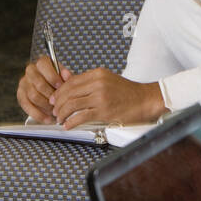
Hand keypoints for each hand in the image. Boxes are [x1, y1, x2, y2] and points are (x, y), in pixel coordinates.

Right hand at [17, 56, 70, 123]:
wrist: (52, 90)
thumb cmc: (60, 82)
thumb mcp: (66, 77)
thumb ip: (67, 76)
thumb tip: (67, 76)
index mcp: (42, 63)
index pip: (43, 65)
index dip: (53, 77)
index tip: (61, 86)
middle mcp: (31, 71)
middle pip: (39, 83)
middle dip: (51, 95)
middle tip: (60, 102)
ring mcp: (24, 83)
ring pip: (33, 96)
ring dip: (46, 106)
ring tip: (56, 111)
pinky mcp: (20, 95)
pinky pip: (27, 106)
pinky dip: (38, 114)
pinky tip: (48, 119)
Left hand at [49, 68, 164, 128]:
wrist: (145, 100)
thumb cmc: (128, 92)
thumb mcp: (108, 80)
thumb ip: (90, 82)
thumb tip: (71, 87)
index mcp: (97, 74)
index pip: (70, 82)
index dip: (59, 92)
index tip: (55, 99)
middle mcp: (98, 84)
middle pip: (68, 93)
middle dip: (57, 104)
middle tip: (54, 110)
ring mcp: (100, 97)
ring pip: (72, 105)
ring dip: (62, 113)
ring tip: (60, 118)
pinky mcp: (104, 111)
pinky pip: (81, 117)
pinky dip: (71, 122)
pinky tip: (68, 125)